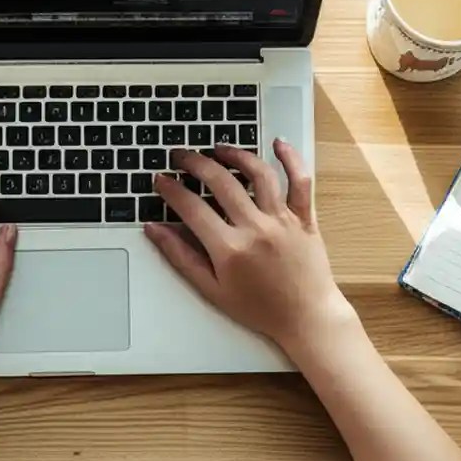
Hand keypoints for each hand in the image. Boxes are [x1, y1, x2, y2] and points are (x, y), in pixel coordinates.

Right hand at [144, 140, 356, 351]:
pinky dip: (291, 158)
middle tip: (181, 155)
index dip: (170, 189)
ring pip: (258, 173)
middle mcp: (256, 228)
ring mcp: (283, 220)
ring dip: (235, 154)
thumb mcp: (212, 290)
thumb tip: (154, 230)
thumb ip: (181, 257)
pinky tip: (277, 143)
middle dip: (195, 162)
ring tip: (218, 148)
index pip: (191, 207)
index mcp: (230, 249)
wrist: (306, 318)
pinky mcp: (305, 218)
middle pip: (221, 181)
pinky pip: (300, 181)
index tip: (160, 179)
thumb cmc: (260, 308)